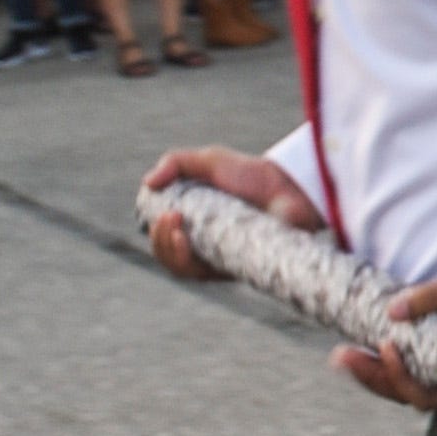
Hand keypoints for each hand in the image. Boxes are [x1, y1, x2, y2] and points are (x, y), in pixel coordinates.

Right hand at [143, 146, 322, 280]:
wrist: (289, 186)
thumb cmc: (251, 174)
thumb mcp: (209, 161)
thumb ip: (176, 163)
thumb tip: (147, 183)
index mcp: (192, 223)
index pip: (162, 238)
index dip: (155, 231)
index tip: (162, 213)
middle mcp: (204, 244)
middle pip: (168, 256)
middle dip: (160, 240)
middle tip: (170, 218)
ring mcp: (220, 257)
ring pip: (182, 268)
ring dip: (170, 252)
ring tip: (176, 230)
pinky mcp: (236, 267)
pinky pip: (205, 275)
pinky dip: (189, 262)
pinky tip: (187, 243)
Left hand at [331, 245, 436, 412]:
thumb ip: (429, 298)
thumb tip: (393, 310)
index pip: (423, 394)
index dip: (400, 376)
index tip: (387, 343)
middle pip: (404, 394)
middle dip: (371, 377)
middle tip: (340, 356)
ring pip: (400, 385)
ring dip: (370, 373)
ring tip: (342, 355)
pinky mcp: (432, 360)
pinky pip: (403, 370)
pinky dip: (380, 363)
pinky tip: (360, 348)